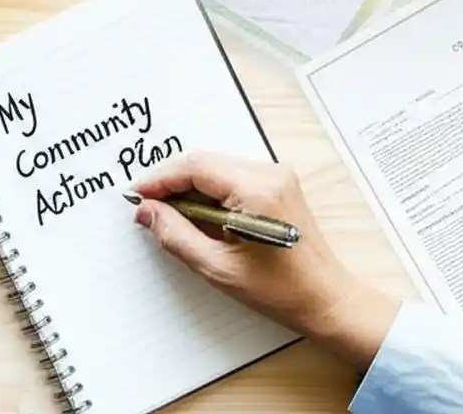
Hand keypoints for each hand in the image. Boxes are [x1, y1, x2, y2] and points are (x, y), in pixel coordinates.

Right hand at [132, 152, 396, 370]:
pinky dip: (209, 193)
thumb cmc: (282, 291)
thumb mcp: (218, 267)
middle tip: (147, 208)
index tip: (135, 195)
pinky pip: (232, 178)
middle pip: (204, 163)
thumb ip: (176, 235)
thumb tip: (147, 211)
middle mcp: (270, 174)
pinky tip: (199, 217)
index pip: (194, 167)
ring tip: (172, 218)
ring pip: (216, 169)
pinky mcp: (278, 186)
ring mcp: (277, 177)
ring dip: (190, 189)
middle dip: (171, 183)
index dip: (159, 179)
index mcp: (257, 190)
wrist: (327, 300)